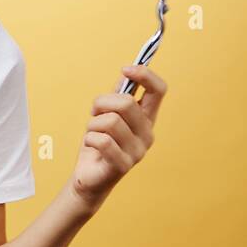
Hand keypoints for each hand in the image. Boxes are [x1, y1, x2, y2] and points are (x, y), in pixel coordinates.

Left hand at [70, 63, 166, 210]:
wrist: (88, 177)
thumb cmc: (98, 143)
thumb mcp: (106, 115)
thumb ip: (117, 95)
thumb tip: (127, 71)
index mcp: (146, 119)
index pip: (159, 90)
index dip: (145, 75)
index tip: (126, 69)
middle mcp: (148, 134)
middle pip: (126, 103)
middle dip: (102, 103)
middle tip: (95, 115)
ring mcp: (138, 151)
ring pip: (110, 121)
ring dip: (92, 125)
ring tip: (93, 135)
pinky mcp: (124, 165)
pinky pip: (102, 140)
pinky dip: (89, 139)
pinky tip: (91, 147)